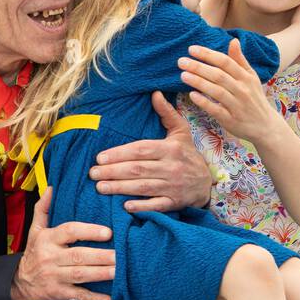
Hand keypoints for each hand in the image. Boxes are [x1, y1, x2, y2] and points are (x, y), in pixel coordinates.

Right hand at [9, 187, 113, 299]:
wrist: (20, 285)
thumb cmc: (34, 254)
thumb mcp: (35, 230)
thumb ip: (43, 209)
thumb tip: (51, 187)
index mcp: (48, 239)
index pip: (69, 231)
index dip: (88, 231)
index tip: (108, 232)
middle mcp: (50, 257)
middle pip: (78, 255)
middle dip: (101, 256)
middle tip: (120, 255)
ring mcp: (54, 276)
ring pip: (80, 274)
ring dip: (101, 273)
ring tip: (118, 271)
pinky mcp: (58, 293)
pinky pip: (78, 295)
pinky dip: (94, 298)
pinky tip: (108, 298)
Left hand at [90, 92, 211, 211]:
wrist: (207, 183)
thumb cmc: (187, 154)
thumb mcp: (181, 132)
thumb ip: (167, 113)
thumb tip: (155, 93)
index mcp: (170, 148)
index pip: (140, 150)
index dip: (119, 153)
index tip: (100, 157)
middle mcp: (172, 167)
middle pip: (137, 169)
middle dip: (112, 171)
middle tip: (93, 173)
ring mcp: (173, 186)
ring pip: (143, 187)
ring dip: (119, 188)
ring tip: (100, 187)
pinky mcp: (175, 202)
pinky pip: (156, 205)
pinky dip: (141, 206)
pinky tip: (125, 206)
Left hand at [180, 37, 280, 145]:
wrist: (265, 126)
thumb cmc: (254, 99)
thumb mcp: (251, 78)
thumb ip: (240, 60)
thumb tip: (233, 40)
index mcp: (246, 77)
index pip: (225, 62)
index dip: (208, 54)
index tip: (191, 49)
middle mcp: (242, 90)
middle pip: (218, 75)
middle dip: (199, 67)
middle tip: (181, 61)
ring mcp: (237, 105)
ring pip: (216, 91)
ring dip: (199, 82)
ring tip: (183, 75)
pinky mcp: (231, 120)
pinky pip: (216, 110)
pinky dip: (204, 102)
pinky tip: (192, 95)